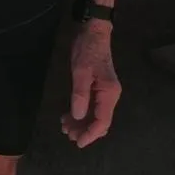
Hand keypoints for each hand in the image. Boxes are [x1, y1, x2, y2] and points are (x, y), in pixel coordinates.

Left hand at [61, 24, 120, 147]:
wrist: (93, 32)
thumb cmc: (87, 50)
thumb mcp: (81, 71)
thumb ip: (80, 94)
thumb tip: (77, 116)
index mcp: (109, 93)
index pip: (102, 121)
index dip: (90, 134)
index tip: (77, 142)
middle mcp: (110, 96)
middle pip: (100, 122)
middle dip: (84, 130)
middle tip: (66, 134)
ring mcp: (104, 93)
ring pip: (94, 116)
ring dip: (81, 123)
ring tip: (64, 127)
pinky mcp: (97, 89)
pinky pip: (91, 108)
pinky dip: (80, 114)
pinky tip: (67, 116)